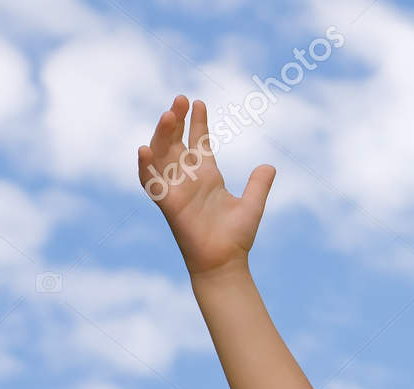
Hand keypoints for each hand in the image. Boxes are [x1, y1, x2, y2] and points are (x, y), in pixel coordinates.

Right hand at [137, 95, 275, 277]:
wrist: (226, 263)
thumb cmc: (235, 237)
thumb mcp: (252, 205)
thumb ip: (258, 185)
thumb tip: (269, 166)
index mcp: (207, 176)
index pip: (198, 142)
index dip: (197, 122)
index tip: (197, 101)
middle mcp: (188, 179)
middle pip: (176, 142)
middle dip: (176, 120)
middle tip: (180, 99)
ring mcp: (176, 190)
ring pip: (161, 155)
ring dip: (161, 135)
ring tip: (169, 115)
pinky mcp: (168, 204)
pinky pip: (150, 183)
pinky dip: (145, 167)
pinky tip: (144, 149)